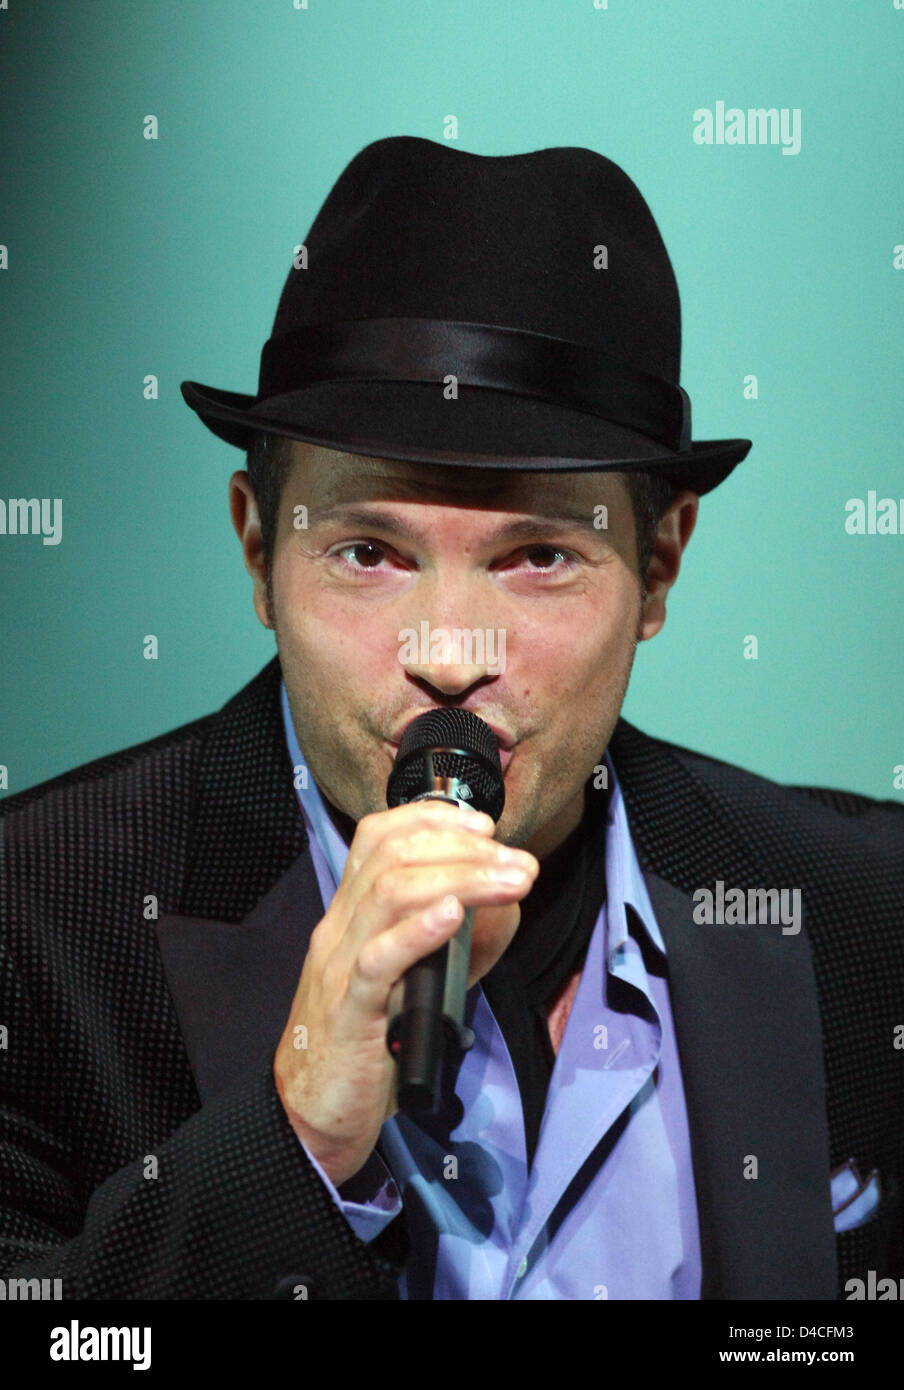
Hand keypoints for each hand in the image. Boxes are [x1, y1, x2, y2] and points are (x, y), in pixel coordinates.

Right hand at [273, 799, 538, 1186]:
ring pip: (389, 894)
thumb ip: (456, 944)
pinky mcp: (349, 1012)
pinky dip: (417, 931)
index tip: (485, 825)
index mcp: (351, 915)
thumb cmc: (369, 1045)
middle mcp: (340, 928)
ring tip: (508, 881)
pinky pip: (378, 960)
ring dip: (459, 877)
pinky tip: (453, 916)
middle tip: (517, 860)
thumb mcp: (417, 982)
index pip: (378, 838)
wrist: (313, 1112)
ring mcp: (339, 966)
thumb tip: (503, 908)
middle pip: (392, 857)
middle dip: (462, 847)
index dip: (431, 819)